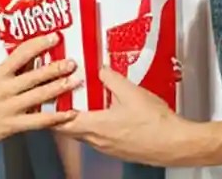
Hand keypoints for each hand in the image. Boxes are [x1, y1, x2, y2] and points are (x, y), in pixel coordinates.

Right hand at [0, 34, 81, 150]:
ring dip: (60, 88)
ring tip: (76, 80)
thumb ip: (3, 64)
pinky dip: (57, 117)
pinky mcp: (14, 125)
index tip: (54, 37)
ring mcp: (10, 107)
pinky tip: (71, 113)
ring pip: (39, 96)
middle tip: (73, 62)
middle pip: (34, 75)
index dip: (38, 44)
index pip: (20, 54)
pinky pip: (39, 120)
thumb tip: (22, 47)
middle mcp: (4, 88)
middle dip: (55, 68)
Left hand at [55, 67, 202, 166]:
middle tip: (60, 101)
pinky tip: (105, 117)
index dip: (50, 112)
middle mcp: (99, 141)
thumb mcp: (131, 91)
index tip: (45, 102)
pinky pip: (99, 139)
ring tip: (81, 106)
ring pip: (85, 135)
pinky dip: (95, 128)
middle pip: (70, 130)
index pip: (62, 122)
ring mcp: (108, 148)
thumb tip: (101, 70)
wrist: (176, 144)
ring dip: (79, 122)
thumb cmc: (156, 124)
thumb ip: (111, 78)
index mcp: (96, 126)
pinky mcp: (119, 151)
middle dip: (62, 116)